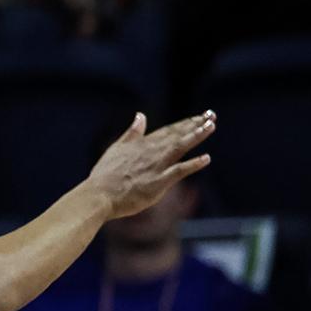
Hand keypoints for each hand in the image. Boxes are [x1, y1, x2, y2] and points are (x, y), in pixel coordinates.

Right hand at [85, 111, 216, 219]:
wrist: (98, 195)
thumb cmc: (104, 176)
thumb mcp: (116, 149)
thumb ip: (132, 133)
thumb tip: (141, 115)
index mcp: (141, 144)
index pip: (168, 131)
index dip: (185, 123)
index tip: (199, 116)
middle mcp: (151, 152)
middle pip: (177, 135)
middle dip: (195, 124)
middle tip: (211, 115)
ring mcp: (156, 166)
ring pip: (180, 146)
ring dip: (196, 136)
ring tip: (210, 126)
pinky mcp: (158, 182)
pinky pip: (179, 170)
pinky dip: (193, 164)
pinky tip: (206, 158)